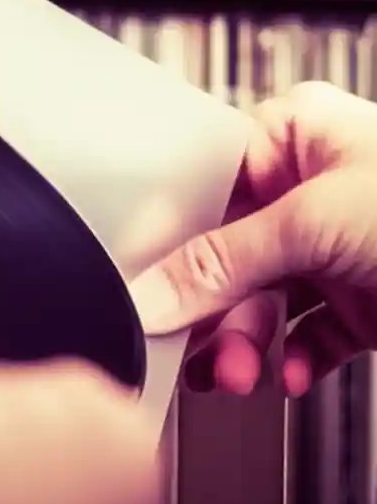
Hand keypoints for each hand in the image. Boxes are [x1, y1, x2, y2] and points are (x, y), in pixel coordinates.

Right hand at [128, 81, 376, 396]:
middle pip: (231, 249)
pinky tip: (290, 373)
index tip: (148, 285)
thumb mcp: (318, 224)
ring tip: (244, 373)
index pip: (208, 183)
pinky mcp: (364, 296)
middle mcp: (314, 183)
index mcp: (297, 130)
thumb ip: (225, 262)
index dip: (175, 238)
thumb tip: (151, 292)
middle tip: (207, 350)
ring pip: (264, 296)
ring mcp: (339, 243)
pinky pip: (309, 330)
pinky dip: (295, 357)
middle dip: (220, 309)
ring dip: (248, 342)